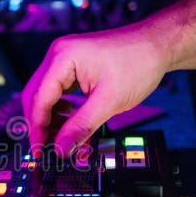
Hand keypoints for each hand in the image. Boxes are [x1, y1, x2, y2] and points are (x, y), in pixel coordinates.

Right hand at [21, 24, 171, 155]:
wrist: (159, 44)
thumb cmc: (139, 63)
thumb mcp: (109, 102)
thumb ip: (81, 127)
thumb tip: (61, 149)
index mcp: (62, 58)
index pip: (39, 100)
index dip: (37, 129)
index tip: (39, 152)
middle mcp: (58, 55)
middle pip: (37, 97)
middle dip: (42, 125)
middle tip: (47, 150)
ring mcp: (65, 59)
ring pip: (46, 96)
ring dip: (52, 119)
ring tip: (63, 140)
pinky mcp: (74, 65)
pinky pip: (59, 91)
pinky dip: (62, 110)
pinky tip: (71, 122)